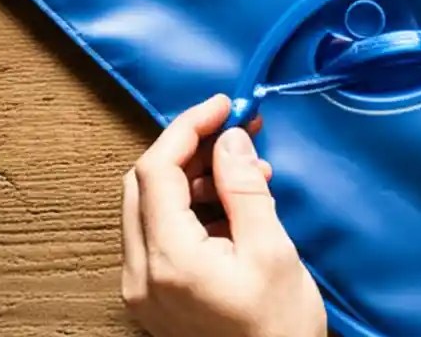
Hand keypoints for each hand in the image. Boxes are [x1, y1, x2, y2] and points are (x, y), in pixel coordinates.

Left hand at [121, 95, 325, 336]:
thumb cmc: (279, 329)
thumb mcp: (273, 250)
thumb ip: (245, 189)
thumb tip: (230, 140)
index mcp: (169, 260)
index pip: (157, 170)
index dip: (189, 128)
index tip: (225, 106)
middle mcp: (142, 274)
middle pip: (144, 184)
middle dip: (188, 149)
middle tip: (234, 131)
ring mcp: (143, 289)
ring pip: (150, 208)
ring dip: (192, 178)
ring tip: (247, 172)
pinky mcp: (154, 298)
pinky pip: (160, 236)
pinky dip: (190, 209)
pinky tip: (232, 206)